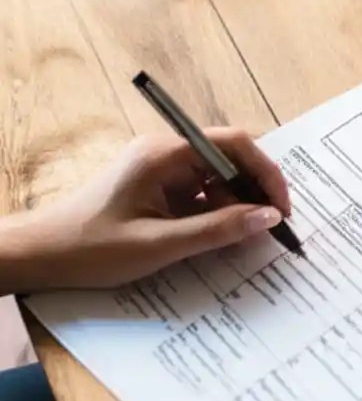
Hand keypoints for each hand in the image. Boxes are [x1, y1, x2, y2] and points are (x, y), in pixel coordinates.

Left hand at [0, 129, 290, 293]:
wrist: (41, 255)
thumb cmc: (92, 248)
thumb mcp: (160, 244)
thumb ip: (218, 230)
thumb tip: (269, 217)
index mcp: (164, 154)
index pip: (233, 144)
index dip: (265, 172)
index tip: (281, 208)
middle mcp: (165, 152)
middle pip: (230, 159)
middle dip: (256, 191)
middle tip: (273, 227)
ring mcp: (162, 169)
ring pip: (218, 179)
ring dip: (237, 206)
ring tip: (248, 239)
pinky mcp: (158, 187)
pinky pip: (201, 194)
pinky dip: (217, 214)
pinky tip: (223, 238)